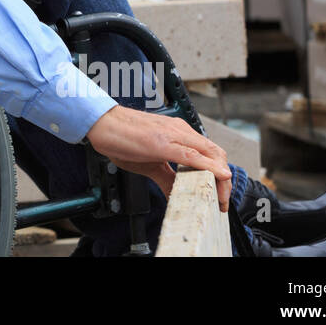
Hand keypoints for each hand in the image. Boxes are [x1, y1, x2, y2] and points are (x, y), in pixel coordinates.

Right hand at [83, 105, 232, 211]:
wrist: (100, 122)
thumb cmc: (120, 136)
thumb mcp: (147, 162)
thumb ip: (167, 177)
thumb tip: (178, 194)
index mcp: (178, 133)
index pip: (210, 153)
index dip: (221, 174)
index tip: (220, 195)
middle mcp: (180, 130)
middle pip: (216, 154)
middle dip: (225, 181)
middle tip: (223, 202)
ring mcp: (172, 134)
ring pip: (210, 154)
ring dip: (220, 178)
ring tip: (220, 198)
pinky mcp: (162, 142)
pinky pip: (193, 156)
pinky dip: (210, 167)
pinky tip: (219, 177)